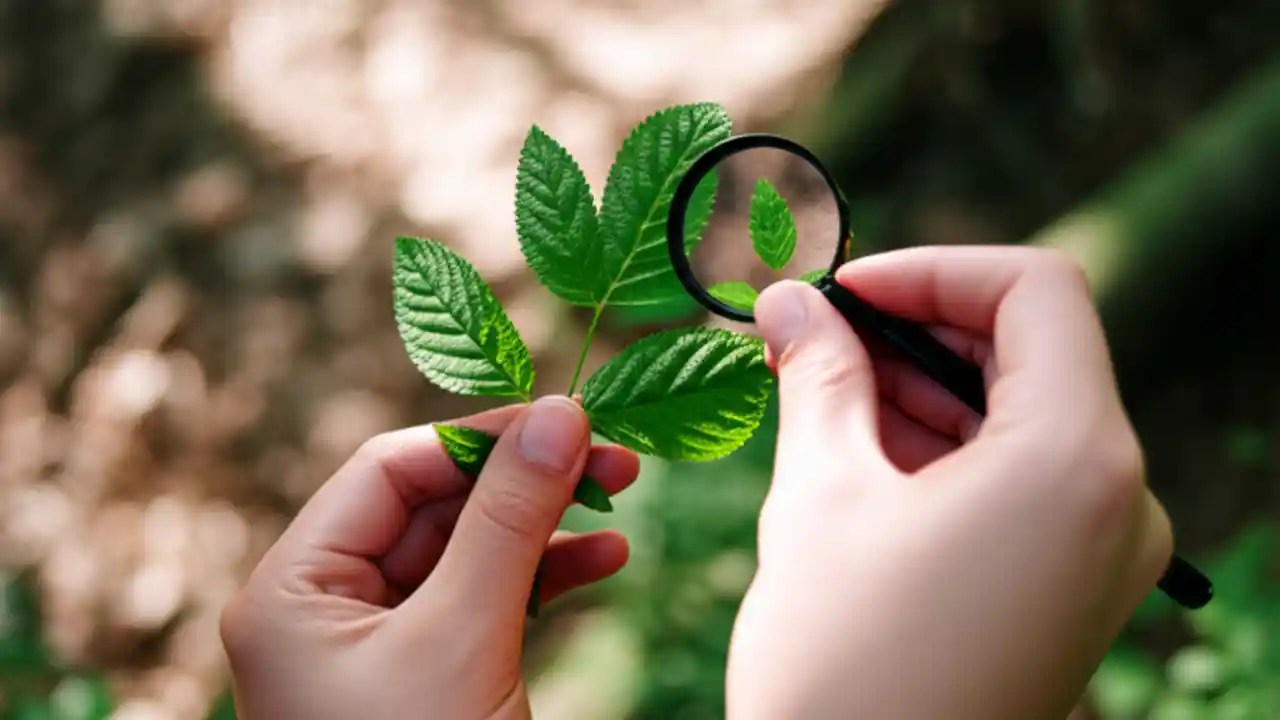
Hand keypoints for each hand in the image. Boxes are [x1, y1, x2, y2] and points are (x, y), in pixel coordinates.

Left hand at [220, 397, 638, 719]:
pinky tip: (605, 558)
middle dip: (524, 481)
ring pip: (467, 553)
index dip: (480, 438)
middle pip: (433, 507)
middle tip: (611, 457)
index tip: (566, 420)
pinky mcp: (426, 675)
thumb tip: (561, 414)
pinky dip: (545, 578)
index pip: (389, 470)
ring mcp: (377, 646)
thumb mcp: (464, 636)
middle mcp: (326, 609)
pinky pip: (485, 602)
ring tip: (620, 502)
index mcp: (294, 590)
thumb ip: (510, 518)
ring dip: (544, 526)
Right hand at [728, 248, 1171, 718]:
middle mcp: (1116, 498)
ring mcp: (1102, 549)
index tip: (840, 291)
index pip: (1035, 291)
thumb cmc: (842, 667)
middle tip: (811, 335)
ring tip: (819, 392)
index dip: (933, 269)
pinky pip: (1019, 478)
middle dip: (915, 328)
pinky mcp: (1072, 584)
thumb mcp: (821, 496)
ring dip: (922, 389)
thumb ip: (818, 376)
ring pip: (1020, 414)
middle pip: (1031, 350)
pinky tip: (859, 452)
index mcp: (1076, 459)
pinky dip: (945, 449)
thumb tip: (789, 300)